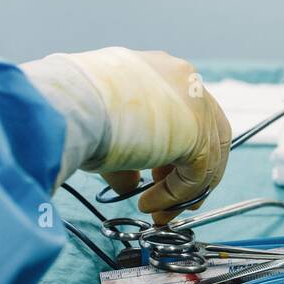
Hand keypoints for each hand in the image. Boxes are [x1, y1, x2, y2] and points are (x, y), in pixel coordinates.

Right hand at [21, 47, 230, 222]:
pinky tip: (150, 206)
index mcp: (163, 71)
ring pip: (207, 156)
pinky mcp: (199, 131)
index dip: (177, 148)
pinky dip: (175, 195)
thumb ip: (127, 156)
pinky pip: (197, 174)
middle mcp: (185, 80)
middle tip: (167, 198)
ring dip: (181, 191)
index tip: (159, 175)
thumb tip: (130, 184)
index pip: (187, 112)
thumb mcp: (106, 130)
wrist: (74, 104)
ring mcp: (197, 103)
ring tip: (156, 213)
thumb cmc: (76, 109)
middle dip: (190, 170)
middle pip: (209, 132)